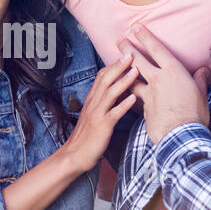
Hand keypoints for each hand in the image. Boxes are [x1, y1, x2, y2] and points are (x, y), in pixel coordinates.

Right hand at [58, 53, 139, 172]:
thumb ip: (103, 104)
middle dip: (119, 66)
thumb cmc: (87, 137)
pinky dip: (124, 104)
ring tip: (136, 70)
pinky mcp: (102, 126)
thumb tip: (118, 94)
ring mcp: (97, 114)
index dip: (113, 65)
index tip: (126, 54)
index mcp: (91, 100)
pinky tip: (134, 98)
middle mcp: (93, 104)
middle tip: (131, 54)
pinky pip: (114, 113)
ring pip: (110, 93)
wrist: (74, 155)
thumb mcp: (93, 116)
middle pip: (105, 80)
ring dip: (124, 81)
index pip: (101, 77)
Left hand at [117, 24, 210, 144]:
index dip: (145, 36)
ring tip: (117, 67)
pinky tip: (127, 94)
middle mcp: (158, 79)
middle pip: (137, 60)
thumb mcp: (202, 93)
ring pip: (131, 78)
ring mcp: (148, 94)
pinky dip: (131, 94)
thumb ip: (200, 80)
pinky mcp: (143, 108)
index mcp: (174, 71)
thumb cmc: (195, 114)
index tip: (136, 27)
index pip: (157, 49)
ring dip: (123, 72)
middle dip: (127, 49)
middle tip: (119, 41)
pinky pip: (136, 98)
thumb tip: (203, 70)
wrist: (181, 136)